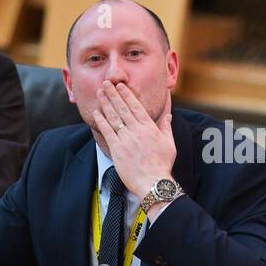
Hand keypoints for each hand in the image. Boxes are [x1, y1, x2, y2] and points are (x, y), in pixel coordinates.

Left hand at [89, 82, 175, 198]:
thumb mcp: (170, 144)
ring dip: (105, 103)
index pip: (136, 107)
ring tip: (99, 93)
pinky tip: (96, 112)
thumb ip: (166, 128)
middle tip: (106, 84)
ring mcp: (126, 139)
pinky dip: (101, 121)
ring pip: (113, 117)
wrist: (152, 181)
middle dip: (113, 94)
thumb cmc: (162, 164)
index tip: (120, 86)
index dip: (126, 95)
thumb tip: (168, 116)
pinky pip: (107, 131)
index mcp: (149, 128)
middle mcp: (137, 130)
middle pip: (122, 108)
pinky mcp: (117, 149)